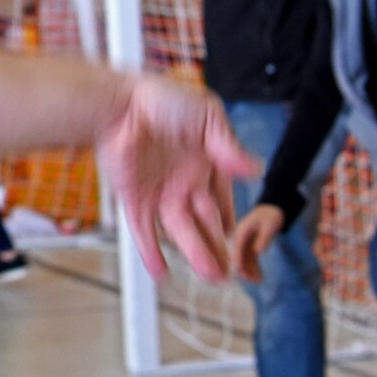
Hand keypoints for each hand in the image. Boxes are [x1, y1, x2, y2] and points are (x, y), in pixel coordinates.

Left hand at [95, 78, 258, 281]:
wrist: (120, 104)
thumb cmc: (163, 100)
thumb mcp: (207, 115)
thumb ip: (229, 145)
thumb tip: (256, 169)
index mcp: (206, 165)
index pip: (223, 203)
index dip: (232, 224)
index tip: (244, 246)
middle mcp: (184, 184)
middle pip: (206, 224)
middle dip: (219, 249)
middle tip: (230, 274)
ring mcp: (159, 194)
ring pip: (180, 233)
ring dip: (195, 255)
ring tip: (211, 276)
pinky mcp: (135, 199)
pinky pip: (144, 232)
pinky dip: (151, 253)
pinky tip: (162, 273)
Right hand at [233, 204, 285, 282]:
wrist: (272, 210)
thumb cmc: (271, 216)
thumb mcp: (269, 225)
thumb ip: (264, 238)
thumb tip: (258, 252)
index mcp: (241, 233)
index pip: (237, 251)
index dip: (239, 263)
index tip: (243, 274)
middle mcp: (240, 240)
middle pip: (239, 258)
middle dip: (245, 271)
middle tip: (255, 281)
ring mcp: (245, 244)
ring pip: (245, 261)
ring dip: (250, 272)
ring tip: (260, 281)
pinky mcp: (251, 247)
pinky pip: (251, 260)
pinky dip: (255, 268)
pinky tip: (260, 277)